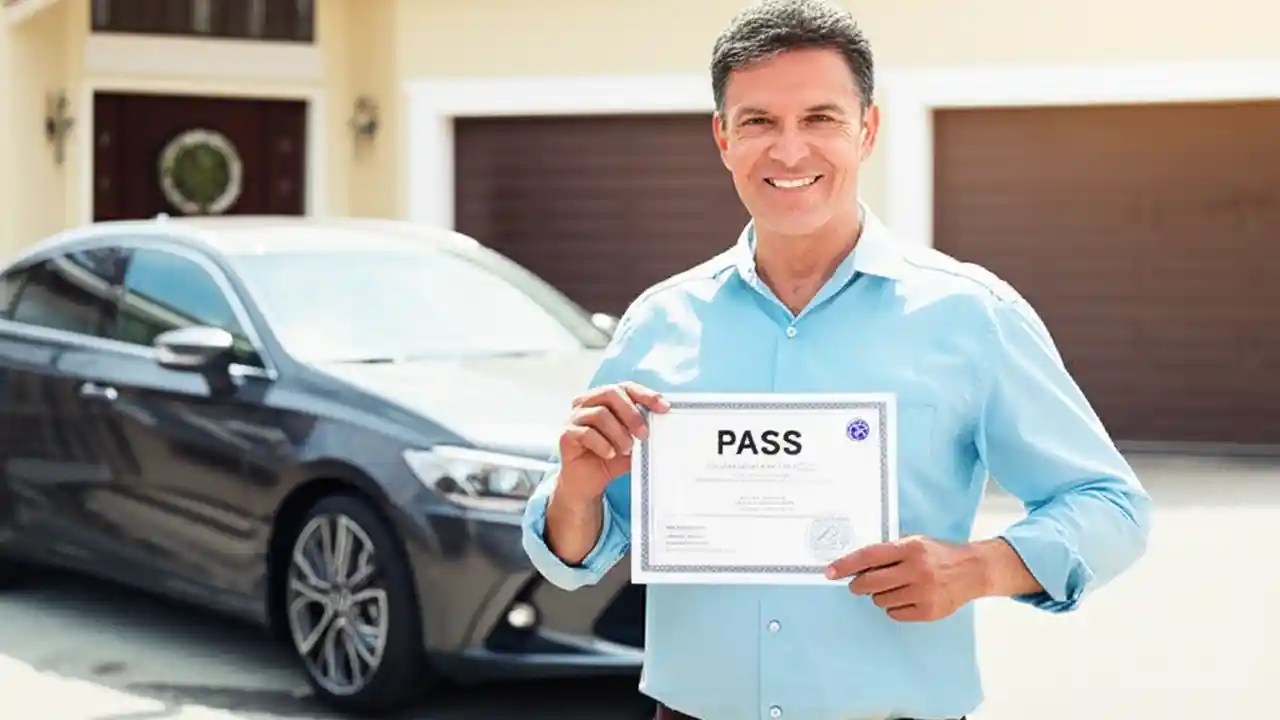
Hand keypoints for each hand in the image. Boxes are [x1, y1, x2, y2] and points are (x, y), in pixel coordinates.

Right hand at [557, 381, 668, 504]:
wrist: (587, 484)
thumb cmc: (609, 459)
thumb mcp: (633, 444)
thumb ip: (642, 431)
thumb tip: (662, 423)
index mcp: (604, 399)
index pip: (626, 387)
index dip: (646, 394)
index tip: (663, 407)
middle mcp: (587, 403)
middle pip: (610, 393)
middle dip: (631, 413)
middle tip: (643, 434)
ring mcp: (574, 417)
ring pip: (600, 413)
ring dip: (618, 433)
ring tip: (627, 449)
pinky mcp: (566, 434)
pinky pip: (586, 433)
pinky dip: (602, 444)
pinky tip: (610, 454)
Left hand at [825, 535, 988, 621]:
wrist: (973, 570)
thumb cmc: (939, 555)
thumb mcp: (915, 543)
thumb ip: (888, 552)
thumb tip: (855, 566)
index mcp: (910, 548)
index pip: (869, 556)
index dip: (846, 565)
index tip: (830, 571)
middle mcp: (916, 570)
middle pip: (870, 583)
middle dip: (858, 585)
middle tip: (859, 584)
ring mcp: (923, 592)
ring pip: (880, 600)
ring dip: (879, 596)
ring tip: (895, 587)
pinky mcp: (928, 611)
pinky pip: (894, 613)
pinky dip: (894, 607)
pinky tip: (906, 597)